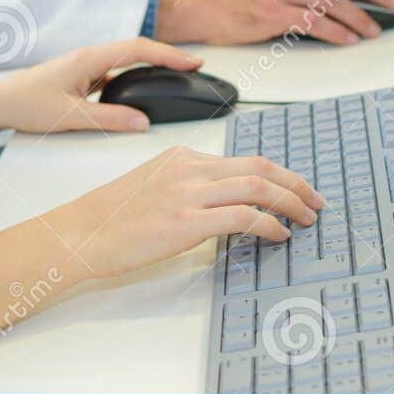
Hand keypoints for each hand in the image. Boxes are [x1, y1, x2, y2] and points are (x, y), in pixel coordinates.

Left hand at [0, 38, 202, 134]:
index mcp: (90, 58)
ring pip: (126, 59)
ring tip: (175, 73)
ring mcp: (85, 66)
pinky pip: (115, 71)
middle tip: (194, 66)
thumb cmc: (25, 104)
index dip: (169, 55)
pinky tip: (141, 87)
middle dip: (168, 56)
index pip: (139, 49)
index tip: (192, 62)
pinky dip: (134, 75)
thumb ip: (110, 119)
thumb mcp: (71, 117)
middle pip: (137, 49)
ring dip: (152, 63)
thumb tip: (142, 121)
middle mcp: (89, 57)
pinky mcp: (81, 77)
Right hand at [47, 145, 324, 281]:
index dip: (278, 175)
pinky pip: (243, 216)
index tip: (295, 189)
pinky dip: (269, 224)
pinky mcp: (185, 221)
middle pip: (259, 167)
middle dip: (295, 184)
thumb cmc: (109, 218)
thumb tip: (223, 206)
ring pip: (257, 186)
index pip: (243, 160)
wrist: (79, 233)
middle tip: (315, 202)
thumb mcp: (152, 188)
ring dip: (290, 202)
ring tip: (305, 219)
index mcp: (182, 157)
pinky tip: (278, 236)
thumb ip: (187, 188)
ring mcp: (187, 192)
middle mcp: (189, 167)